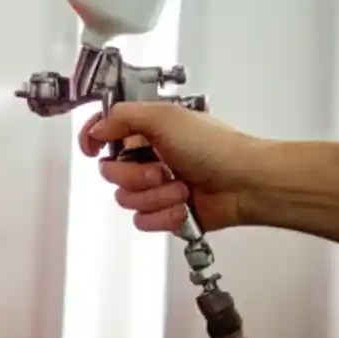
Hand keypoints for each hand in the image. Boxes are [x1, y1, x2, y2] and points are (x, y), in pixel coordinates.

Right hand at [78, 102, 265, 232]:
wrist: (246, 184)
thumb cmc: (217, 148)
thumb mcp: (165, 117)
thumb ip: (122, 117)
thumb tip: (97, 127)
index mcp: (148, 130)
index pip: (105, 131)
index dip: (93, 139)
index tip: (92, 147)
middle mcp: (150, 157)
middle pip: (111, 172)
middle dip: (135, 176)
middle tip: (161, 170)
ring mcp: (158, 186)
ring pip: (126, 199)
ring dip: (155, 196)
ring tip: (181, 189)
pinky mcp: (166, 212)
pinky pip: (142, 221)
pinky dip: (163, 215)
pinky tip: (182, 206)